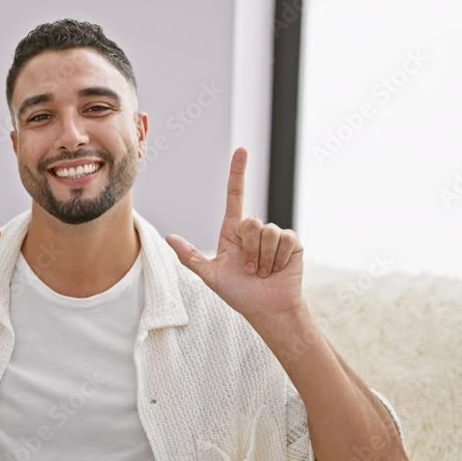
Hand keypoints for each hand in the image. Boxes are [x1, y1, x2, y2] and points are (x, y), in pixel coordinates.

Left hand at [165, 147, 303, 319]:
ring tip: (263, 272)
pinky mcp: (292, 243)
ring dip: (263, 258)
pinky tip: (277, 270)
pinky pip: (284, 239)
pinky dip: (277, 259)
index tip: (241, 150)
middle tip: (250, 270)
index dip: (238, 173)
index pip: (235, 196)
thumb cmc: (239, 294)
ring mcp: (274, 235)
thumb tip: (169, 237)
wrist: (267, 310)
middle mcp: (254, 230)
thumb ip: (190, 256)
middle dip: (248, 250)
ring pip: (266, 231)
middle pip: (250, 222)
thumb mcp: (210, 276)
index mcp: (233, 232)